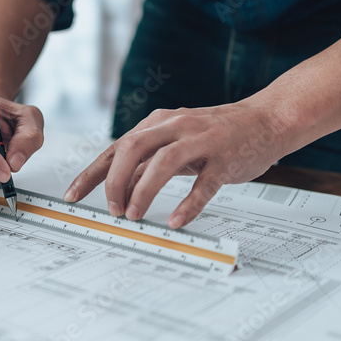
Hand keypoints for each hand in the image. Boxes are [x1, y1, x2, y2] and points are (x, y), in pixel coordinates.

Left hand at [64, 102, 287, 227]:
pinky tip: (176, 221)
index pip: (116, 147)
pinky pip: (204, 183)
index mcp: (158, 123)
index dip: (92, 173)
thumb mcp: (175, 142)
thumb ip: (147, 162)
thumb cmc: (217, 134)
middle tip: (112, 210)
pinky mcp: (225, 158)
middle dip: (115, 181)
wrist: (267, 119)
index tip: (73, 195)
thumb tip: (116, 189)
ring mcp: (202, 141)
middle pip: (133, 148)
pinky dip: (188, 203)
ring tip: (134, 216)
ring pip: (164, 162)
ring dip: (144, 191)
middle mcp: (176, 127)